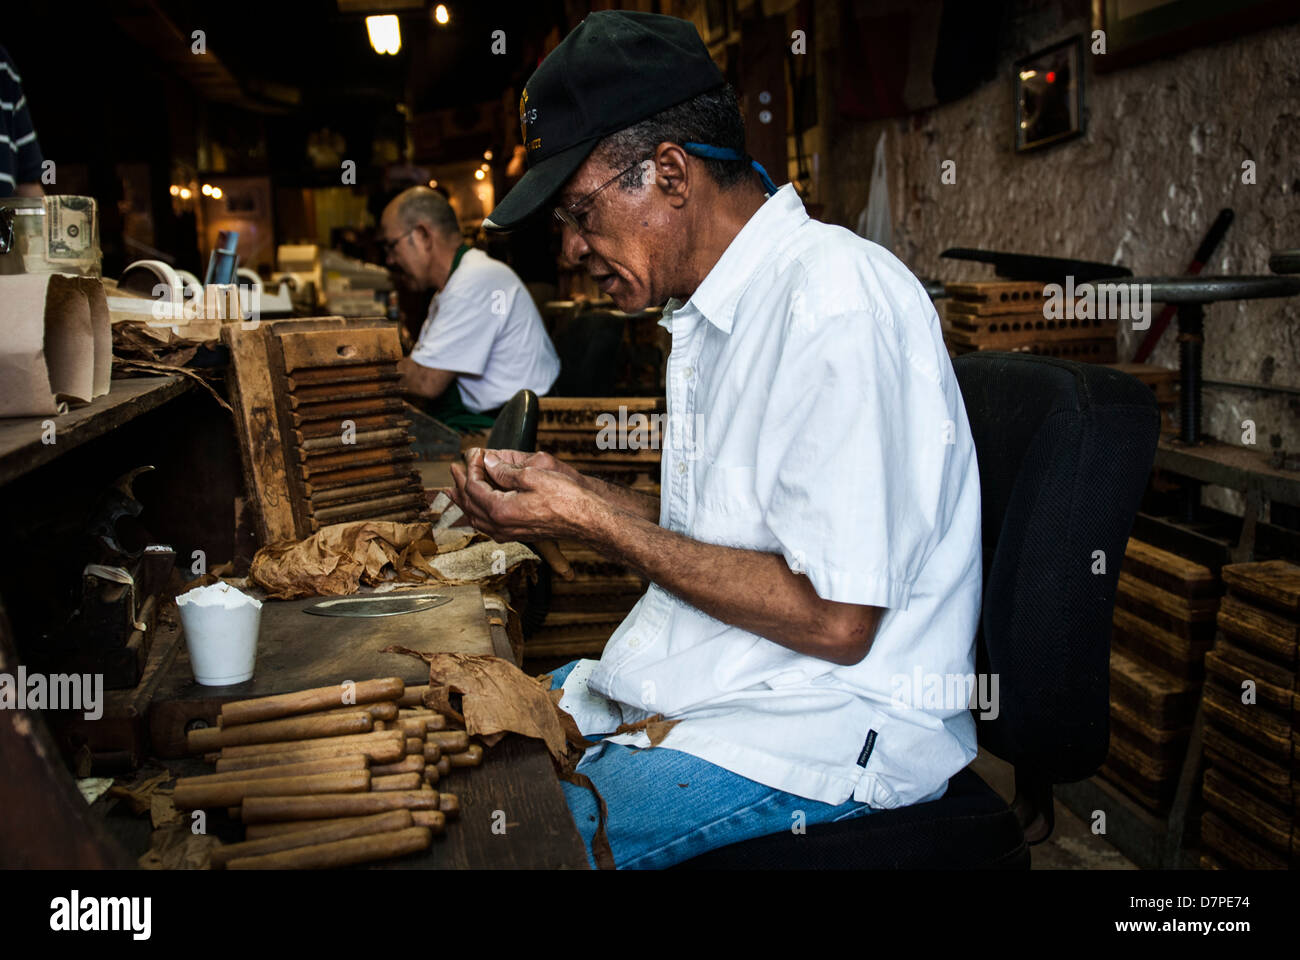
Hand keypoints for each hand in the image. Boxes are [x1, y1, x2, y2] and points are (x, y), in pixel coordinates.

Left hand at [448, 448, 598, 541]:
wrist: (585, 519)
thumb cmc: (564, 497)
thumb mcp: (532, 475)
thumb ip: (504, 470)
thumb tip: (487, 462)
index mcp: (500, 510)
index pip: (473, 487)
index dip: (471, 467)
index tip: (474, 453)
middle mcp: (500, 525)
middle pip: (470, 504)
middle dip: (460, 484)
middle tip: (454, 468)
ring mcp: (508, 533)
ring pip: (476, 518)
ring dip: (464, 501)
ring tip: (453, 491)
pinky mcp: (517, 534)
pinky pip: (487, 525)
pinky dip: (476, 514)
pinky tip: (476, 510)